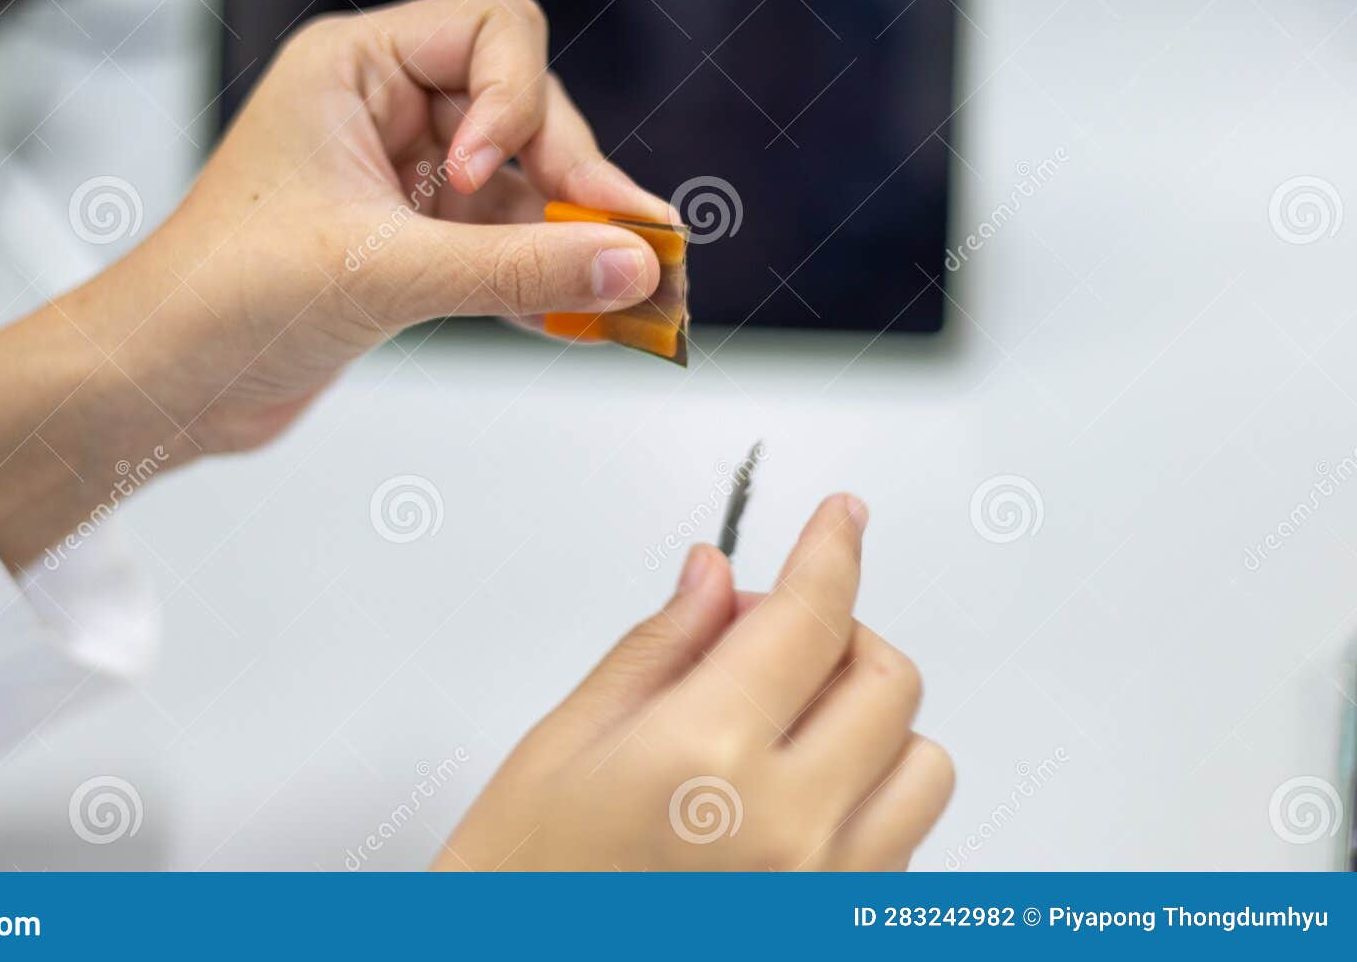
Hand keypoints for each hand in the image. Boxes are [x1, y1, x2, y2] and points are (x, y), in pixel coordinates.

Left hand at [129, 0, 673, 447]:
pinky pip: (502, 247)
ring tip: (639, 294)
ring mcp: (402, 181)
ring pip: (523, 189)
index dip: (516, 106)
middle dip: (575, 183)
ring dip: (574, 239)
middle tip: (635, 246)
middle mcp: (385, 112)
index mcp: (354, 67)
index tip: (483, 184)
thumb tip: (627, 264)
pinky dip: (541, 279)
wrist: (160, 383)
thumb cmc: (217, 297)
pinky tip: (582, 317)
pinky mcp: (410, 246)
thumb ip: (515, 268)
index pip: (493, 35)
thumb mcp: (379, 272)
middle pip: (525, 114)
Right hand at [435, 496, 953, 870]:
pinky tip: (794, 797)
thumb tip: (714, 579)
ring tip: (790, 728)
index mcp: (703, 762)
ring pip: (921, 762)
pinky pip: (905, 839)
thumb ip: (659, 650)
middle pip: (886, 679)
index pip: (808, 618)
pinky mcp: (841, 930)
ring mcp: (826, 892)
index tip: (838, 521)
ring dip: (869, 722)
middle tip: (766, 637)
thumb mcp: (563, 748)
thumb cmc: (521, 892)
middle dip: (837, 634)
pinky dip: (869, 795)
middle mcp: (786, 831)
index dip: (829, 551)